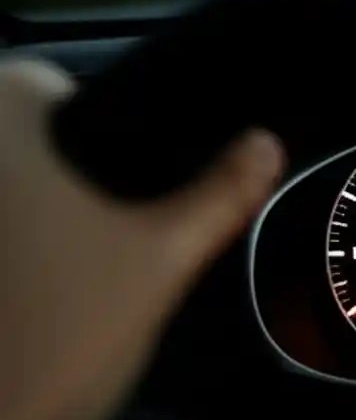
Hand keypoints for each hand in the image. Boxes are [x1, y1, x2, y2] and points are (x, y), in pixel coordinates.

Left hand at [0, 60, 283, 419]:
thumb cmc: (60, 337)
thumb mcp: (162, 260)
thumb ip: (219, 195)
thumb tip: (265, 144)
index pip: (48, 83)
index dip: (96, 126)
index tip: (122, 181)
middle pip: (18, 141)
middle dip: (62, 179)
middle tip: (103, 237)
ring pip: (8, 200)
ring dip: (31, 224)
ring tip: (69, 278)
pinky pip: (4, 246)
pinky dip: (16, 259)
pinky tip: (34, 305)